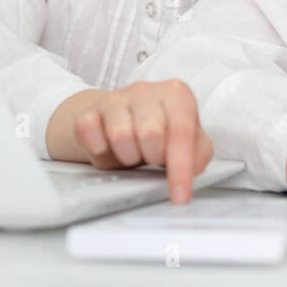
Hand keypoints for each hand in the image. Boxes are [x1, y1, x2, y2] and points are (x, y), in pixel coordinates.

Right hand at [46, 82, 213, 202]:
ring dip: (127, 155)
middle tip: (152, 155)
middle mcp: (147, 90)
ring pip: (120, 135)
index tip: (180, 196)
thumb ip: (197, 154)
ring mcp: (116, 97)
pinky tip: (108, 146)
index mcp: (177, 95)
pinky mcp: (90, 109)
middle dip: (152, 156)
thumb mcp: (189, 142)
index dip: (181, 168)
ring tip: (133, 151)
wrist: (120, 119)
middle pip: (151, 134)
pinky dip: (98, 148)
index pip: (182, 133)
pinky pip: (89, 131)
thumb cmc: (160, 132)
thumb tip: (191, 169)